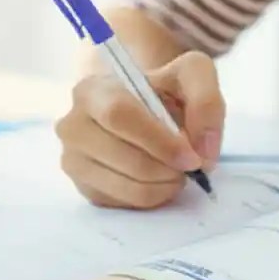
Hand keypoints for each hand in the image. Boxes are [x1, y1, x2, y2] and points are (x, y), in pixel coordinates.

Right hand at [55, 51, 224, 208]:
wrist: (143, 114)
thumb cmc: (162, 93)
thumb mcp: (190, 76)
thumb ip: (205, 101)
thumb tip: (204, 150)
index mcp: (92, 91)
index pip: (120, 116)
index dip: (160, 141)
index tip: (191, 157)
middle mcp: (72, 126)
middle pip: (126, 158)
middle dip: (167, 168)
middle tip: (190, 167)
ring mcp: (73, 161)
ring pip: (126, 186)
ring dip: (164, 185)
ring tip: (177, 171)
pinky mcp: (84, 189)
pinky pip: (125, 203)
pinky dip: (153, 197)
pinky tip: (160, 179)